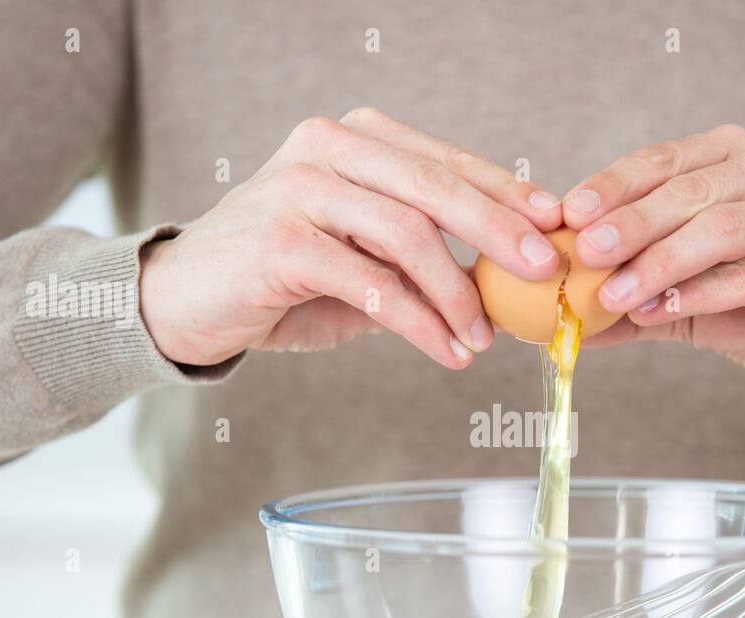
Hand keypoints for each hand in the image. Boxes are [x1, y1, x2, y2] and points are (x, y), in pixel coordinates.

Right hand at [139, 108, 563, 368]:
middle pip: (436, 186)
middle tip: (544, 271)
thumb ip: (420, 253)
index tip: (556, 225)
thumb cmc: (285, 279)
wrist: (188, 301)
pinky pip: (372, 282)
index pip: (447, 161)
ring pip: (408, 234)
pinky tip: (447, 351)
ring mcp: (300, 187)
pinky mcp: (282, 239)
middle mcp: (328, 147)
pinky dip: (419, 322)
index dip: (507, 192)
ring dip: (457, 293)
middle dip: (499, 231)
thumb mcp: (362, 255)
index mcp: (356, 140)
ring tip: (483, 337)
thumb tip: (505, 276)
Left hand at [561, 126, 744, 397]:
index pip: (665, 161)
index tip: (568, 213)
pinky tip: (660, 310)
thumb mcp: (693, 299)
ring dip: (659, 261)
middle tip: (582, 253)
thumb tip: (561, 318)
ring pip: (720, 226)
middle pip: (689, 190)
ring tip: (612, 296)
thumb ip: (634, 299)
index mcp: (737, 160)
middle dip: (629, 223)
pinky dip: (702, 293)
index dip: (613, 185)